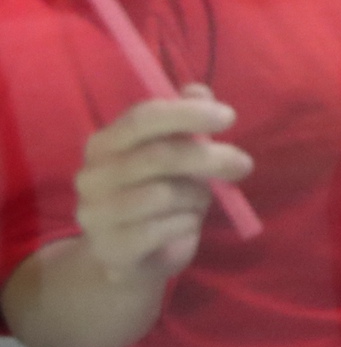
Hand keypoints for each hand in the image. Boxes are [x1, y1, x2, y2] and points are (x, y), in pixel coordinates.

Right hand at [75, 86, 249, 285]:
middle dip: (209, 158)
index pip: (143, 117)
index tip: (229, 118)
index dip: (187, 113)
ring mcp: (95, 213)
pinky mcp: (110, 247)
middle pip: (158, 155)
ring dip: (195, 196)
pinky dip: (185, 224)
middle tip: (243, 165)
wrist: (133, 256)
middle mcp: (92, 175)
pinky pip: (161, 229)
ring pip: (162, 194)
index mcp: (105, 143)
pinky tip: (184, 223)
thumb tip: (198, 90)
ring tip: (198, 201)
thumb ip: (185, 121)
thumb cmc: (160, 194)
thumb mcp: (176, 154)